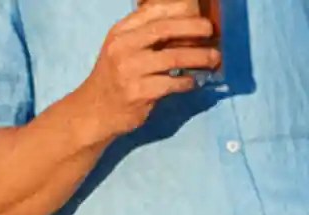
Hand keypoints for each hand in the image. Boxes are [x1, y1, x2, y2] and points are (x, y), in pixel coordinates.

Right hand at [69, 2, 220, 143]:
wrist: (94, 111)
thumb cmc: (115, 78)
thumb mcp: (122, 49)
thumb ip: (145, 34)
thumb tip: (185, 22)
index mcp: (121, 32)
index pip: (153, 11)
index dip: (179, 10)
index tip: (199, 13)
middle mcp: (123, 47)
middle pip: (165, 29)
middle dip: (193, 27)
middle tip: (211, 31)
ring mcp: (130, 70)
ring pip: (173, 57)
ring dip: (199, 57)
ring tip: (214, 58)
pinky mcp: (138, 92)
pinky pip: (172, 83)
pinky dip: (187, 81)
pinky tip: (195, 81)